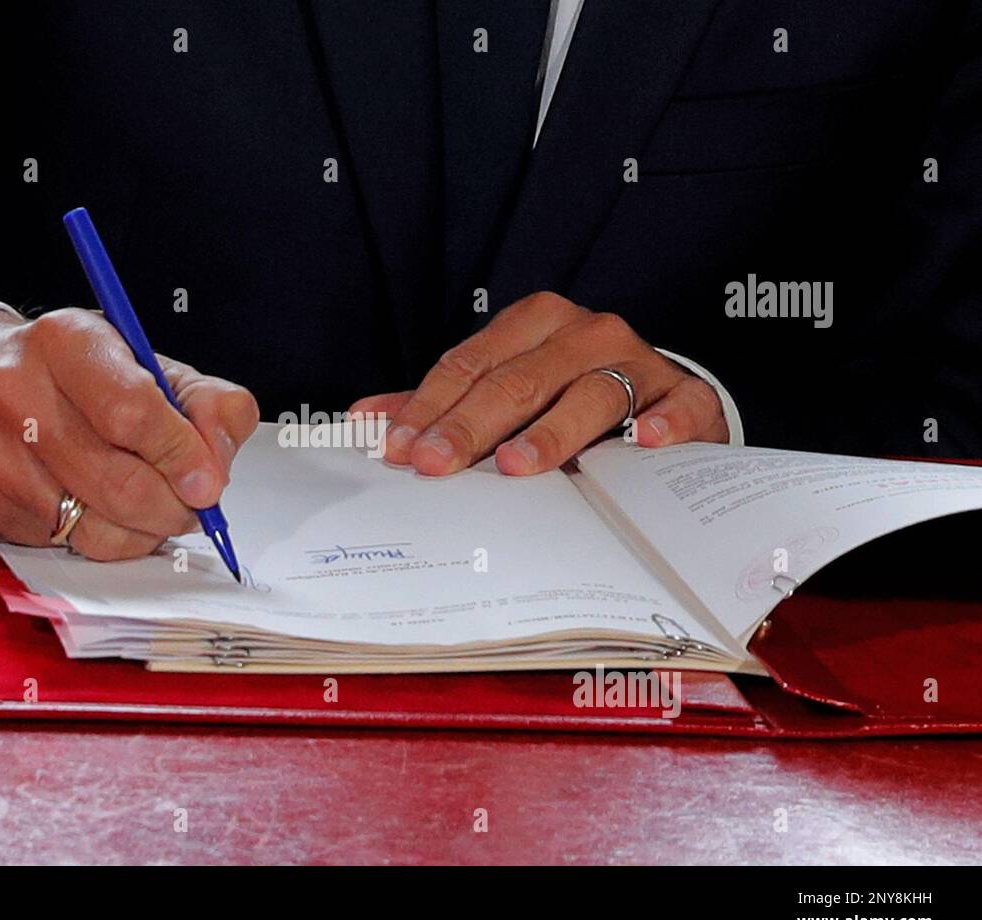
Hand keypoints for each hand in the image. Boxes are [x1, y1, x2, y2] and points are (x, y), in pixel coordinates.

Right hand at [0, 305, 258, 559]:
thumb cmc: (64, 375)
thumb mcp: (142, 362)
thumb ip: (203, 400)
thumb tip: (220, 458)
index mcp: (66, 342)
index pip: (134, 412)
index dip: (182, 455)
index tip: (209, 481)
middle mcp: (16, 391)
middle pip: (120, 482)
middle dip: (173, 506)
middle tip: (193, 506)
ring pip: (97, 525)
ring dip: (144, 530)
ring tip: (154, 509)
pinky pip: (68, 544)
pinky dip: (105, 539)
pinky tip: (105, 512)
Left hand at [351, 292, 728, 475]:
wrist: (663, 401)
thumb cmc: (570, 395)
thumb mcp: (507, 391)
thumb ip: (442, 405)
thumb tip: (365, 421)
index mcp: (534, 324)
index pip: (470, 365)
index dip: (430, 408)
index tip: (399, 449)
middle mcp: (585, 334)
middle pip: (518, 381)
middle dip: (471, 426)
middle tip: (436, 465)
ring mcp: (638, 363)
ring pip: (589, 394)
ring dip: (552, 431)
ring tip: (516, 464)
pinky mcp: (684, 397)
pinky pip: (676, 407)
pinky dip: (662, 423)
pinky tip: (643, 442)